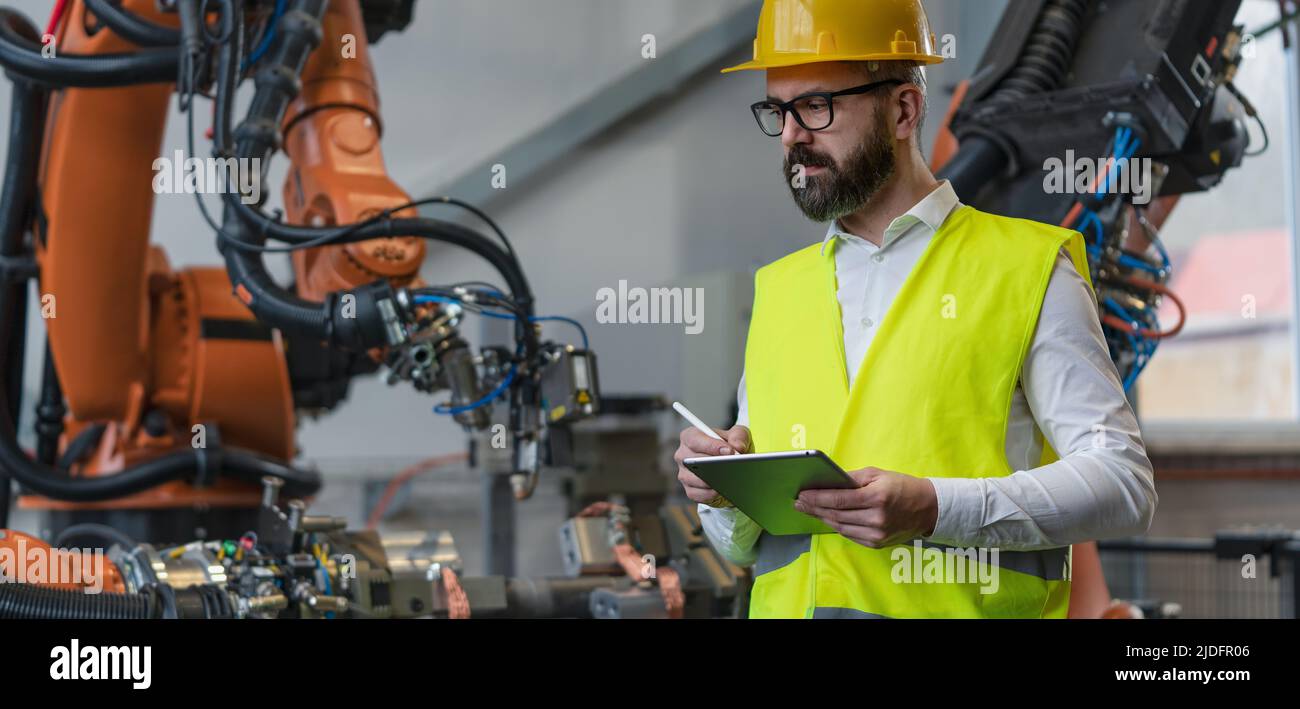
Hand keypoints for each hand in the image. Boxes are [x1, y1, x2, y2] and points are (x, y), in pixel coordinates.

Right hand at [674, 425, 750, 506]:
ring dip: (711, 480)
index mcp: (691, 437)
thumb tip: (737, 447)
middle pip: (693, 460)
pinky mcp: (690, 490)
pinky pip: (698, 494)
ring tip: (728, 480)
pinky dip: (710, 494)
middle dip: (713, 464)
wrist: (730, 467)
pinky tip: (722, 491)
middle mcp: (683, 455)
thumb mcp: (737, 435)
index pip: (695, 439)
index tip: (728, 451)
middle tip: (731, 466)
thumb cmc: (729, 447)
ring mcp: (684, 474)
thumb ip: (739, 436)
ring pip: (694, 479)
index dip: (711, 445)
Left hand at [793, 467, 937, 547]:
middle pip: (836, 515)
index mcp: (877, 498)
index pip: (838, 500)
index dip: (816, 498)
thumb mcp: (878, 475)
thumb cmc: (902, 486)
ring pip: (840, 527)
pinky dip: (837, 526)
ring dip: (822, 518)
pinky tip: (827, 518)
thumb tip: (827, 481)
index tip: (801, 494)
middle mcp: (876, 519)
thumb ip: (852, 479)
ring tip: (808, 509)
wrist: (928, 509)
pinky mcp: (877, 543)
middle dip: (814, 508)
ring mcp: (877, 534)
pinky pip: (850, 535)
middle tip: (798, 502)